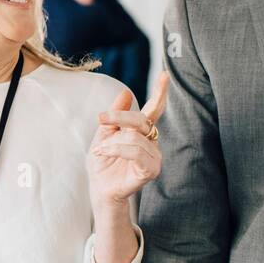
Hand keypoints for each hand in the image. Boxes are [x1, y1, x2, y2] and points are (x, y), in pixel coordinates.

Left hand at [87, 71, 168, 208]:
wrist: (99, 187)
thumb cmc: (102, 162)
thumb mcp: (103, 133)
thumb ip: (114, 115)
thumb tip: (127, 92)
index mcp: (141, 131)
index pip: (154, 109)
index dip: (160, 92)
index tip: (164, 75)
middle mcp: (151, 141)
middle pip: (141, 119)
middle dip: (119, 117)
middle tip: (100, 118)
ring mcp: (153, 156)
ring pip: (135, 136)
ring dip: (112, 142)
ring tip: (101, 150)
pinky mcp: (151, 169)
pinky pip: (136, 152)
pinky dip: (117, 150)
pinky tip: (104, 152)